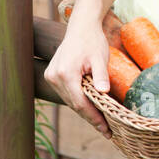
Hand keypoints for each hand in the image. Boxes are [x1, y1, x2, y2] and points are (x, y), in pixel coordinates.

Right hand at [44, 14, 112, 137]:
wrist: (81, 27)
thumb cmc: (92, 41)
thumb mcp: (100, 58)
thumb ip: (101, 75)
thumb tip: (104, 93)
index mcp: (65, 73)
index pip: (80, 103)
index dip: (94, 117)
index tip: (106, 129)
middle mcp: (54, 77)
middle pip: (74, 104)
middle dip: (91, 117)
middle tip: (107, 131)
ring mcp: (51, 76)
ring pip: (70, 101)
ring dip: (85, 111)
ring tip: (102, 123)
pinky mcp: (52, 76)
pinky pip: (67, 94)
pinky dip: (79, 101)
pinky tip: (92, 108)